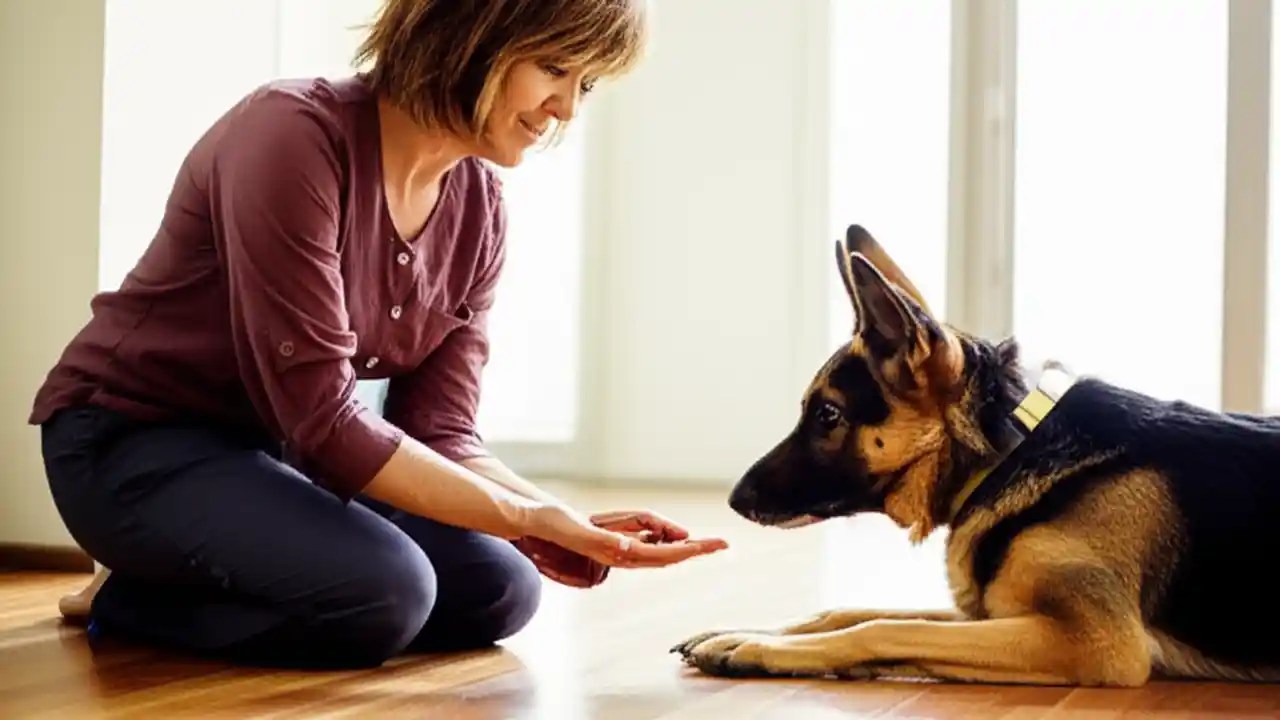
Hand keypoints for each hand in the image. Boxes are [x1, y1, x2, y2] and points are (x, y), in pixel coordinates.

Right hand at [516, 505, 727, 586]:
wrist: (527, 523)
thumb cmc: (547, 524)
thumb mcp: (574, 528)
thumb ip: (601, 540)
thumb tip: (631, 547)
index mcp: (613, 553)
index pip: (659, 554)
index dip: (686, 550)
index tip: (710, 546)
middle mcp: (617, 554)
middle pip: (664, 554)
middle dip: (693, 549)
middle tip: (722, 544)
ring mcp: (615, 547)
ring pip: (655, 547)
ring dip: (675, 541)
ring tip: (699, 538)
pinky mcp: (609, 539)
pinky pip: (642, 538)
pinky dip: (657, 533)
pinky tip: (667, 532)